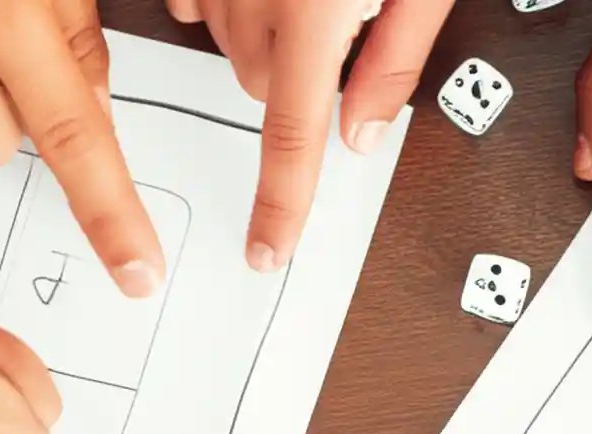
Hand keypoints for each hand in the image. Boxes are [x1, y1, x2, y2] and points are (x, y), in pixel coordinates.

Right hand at [166, 0, 453, 270]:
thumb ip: (396, 56)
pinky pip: (195, 4)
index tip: (267, 250)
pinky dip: (225, 2)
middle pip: (262, 87)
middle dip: (298, 75)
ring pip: (232, 47)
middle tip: (339, 16)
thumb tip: (364, 132)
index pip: (293, 133)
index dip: (281, 202)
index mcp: (313, 4)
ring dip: (265, 34)